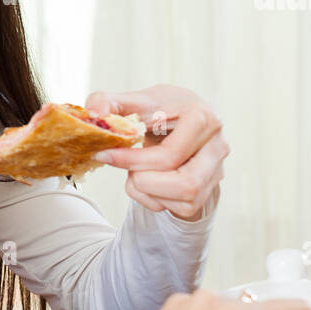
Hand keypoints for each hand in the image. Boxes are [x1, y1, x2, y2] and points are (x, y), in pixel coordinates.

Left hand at [84, 84, 228, 220]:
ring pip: (186, 199)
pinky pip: (182, 207)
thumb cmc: (160, 111)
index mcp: (202, 118)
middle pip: (185, 183)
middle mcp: (218, 146)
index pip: (170, 154)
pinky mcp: (209, 188)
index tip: (105, 155)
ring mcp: (217, 170)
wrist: (181, 123)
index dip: (132, 160)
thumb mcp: (135, 101)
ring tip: (135, 174)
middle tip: (127, 169)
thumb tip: (92, 110)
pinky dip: (154, 200)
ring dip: (150, 192)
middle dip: (145, 181)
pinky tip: (146, 182)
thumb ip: (108, 102)